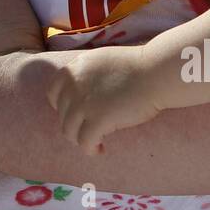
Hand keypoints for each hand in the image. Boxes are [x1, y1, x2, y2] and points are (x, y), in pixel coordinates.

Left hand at [46, 44, 164, 154]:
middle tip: (91, 131)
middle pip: (62, 114)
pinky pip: (84, 142)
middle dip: (75, 125)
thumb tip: (81, 94)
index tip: (76, 115)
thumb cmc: (138, 67)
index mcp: (74, 68)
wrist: (156, 72)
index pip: (53, 93)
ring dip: (81, 139)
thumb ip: (87, 75)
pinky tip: (101, 149)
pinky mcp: (97, 119)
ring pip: (69, 131)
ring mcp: (83, 102)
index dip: (62, 107)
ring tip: (95, 143)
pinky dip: (91, 149)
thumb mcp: (102, 61)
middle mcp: (73, 84)